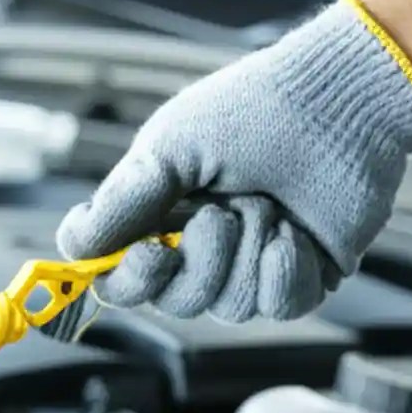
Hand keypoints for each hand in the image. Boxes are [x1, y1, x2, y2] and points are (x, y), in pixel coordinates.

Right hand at [57, 0, 411, 321]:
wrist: (340, 105)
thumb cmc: (254, 110)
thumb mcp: (172, 147)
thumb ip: (123, 202)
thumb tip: (72, 247)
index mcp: (161, 215)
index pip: (122, 278)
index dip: (129, 279)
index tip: (150, 253)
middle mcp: (201, 247)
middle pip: (175, 300)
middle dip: (203, 258)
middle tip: (225, 210)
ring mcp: (251, 265)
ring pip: (227, 307)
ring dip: (248, 252)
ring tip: (269, 203)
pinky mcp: (300, 277)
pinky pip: (277, 307)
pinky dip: (283, 270)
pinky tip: (294, 233)